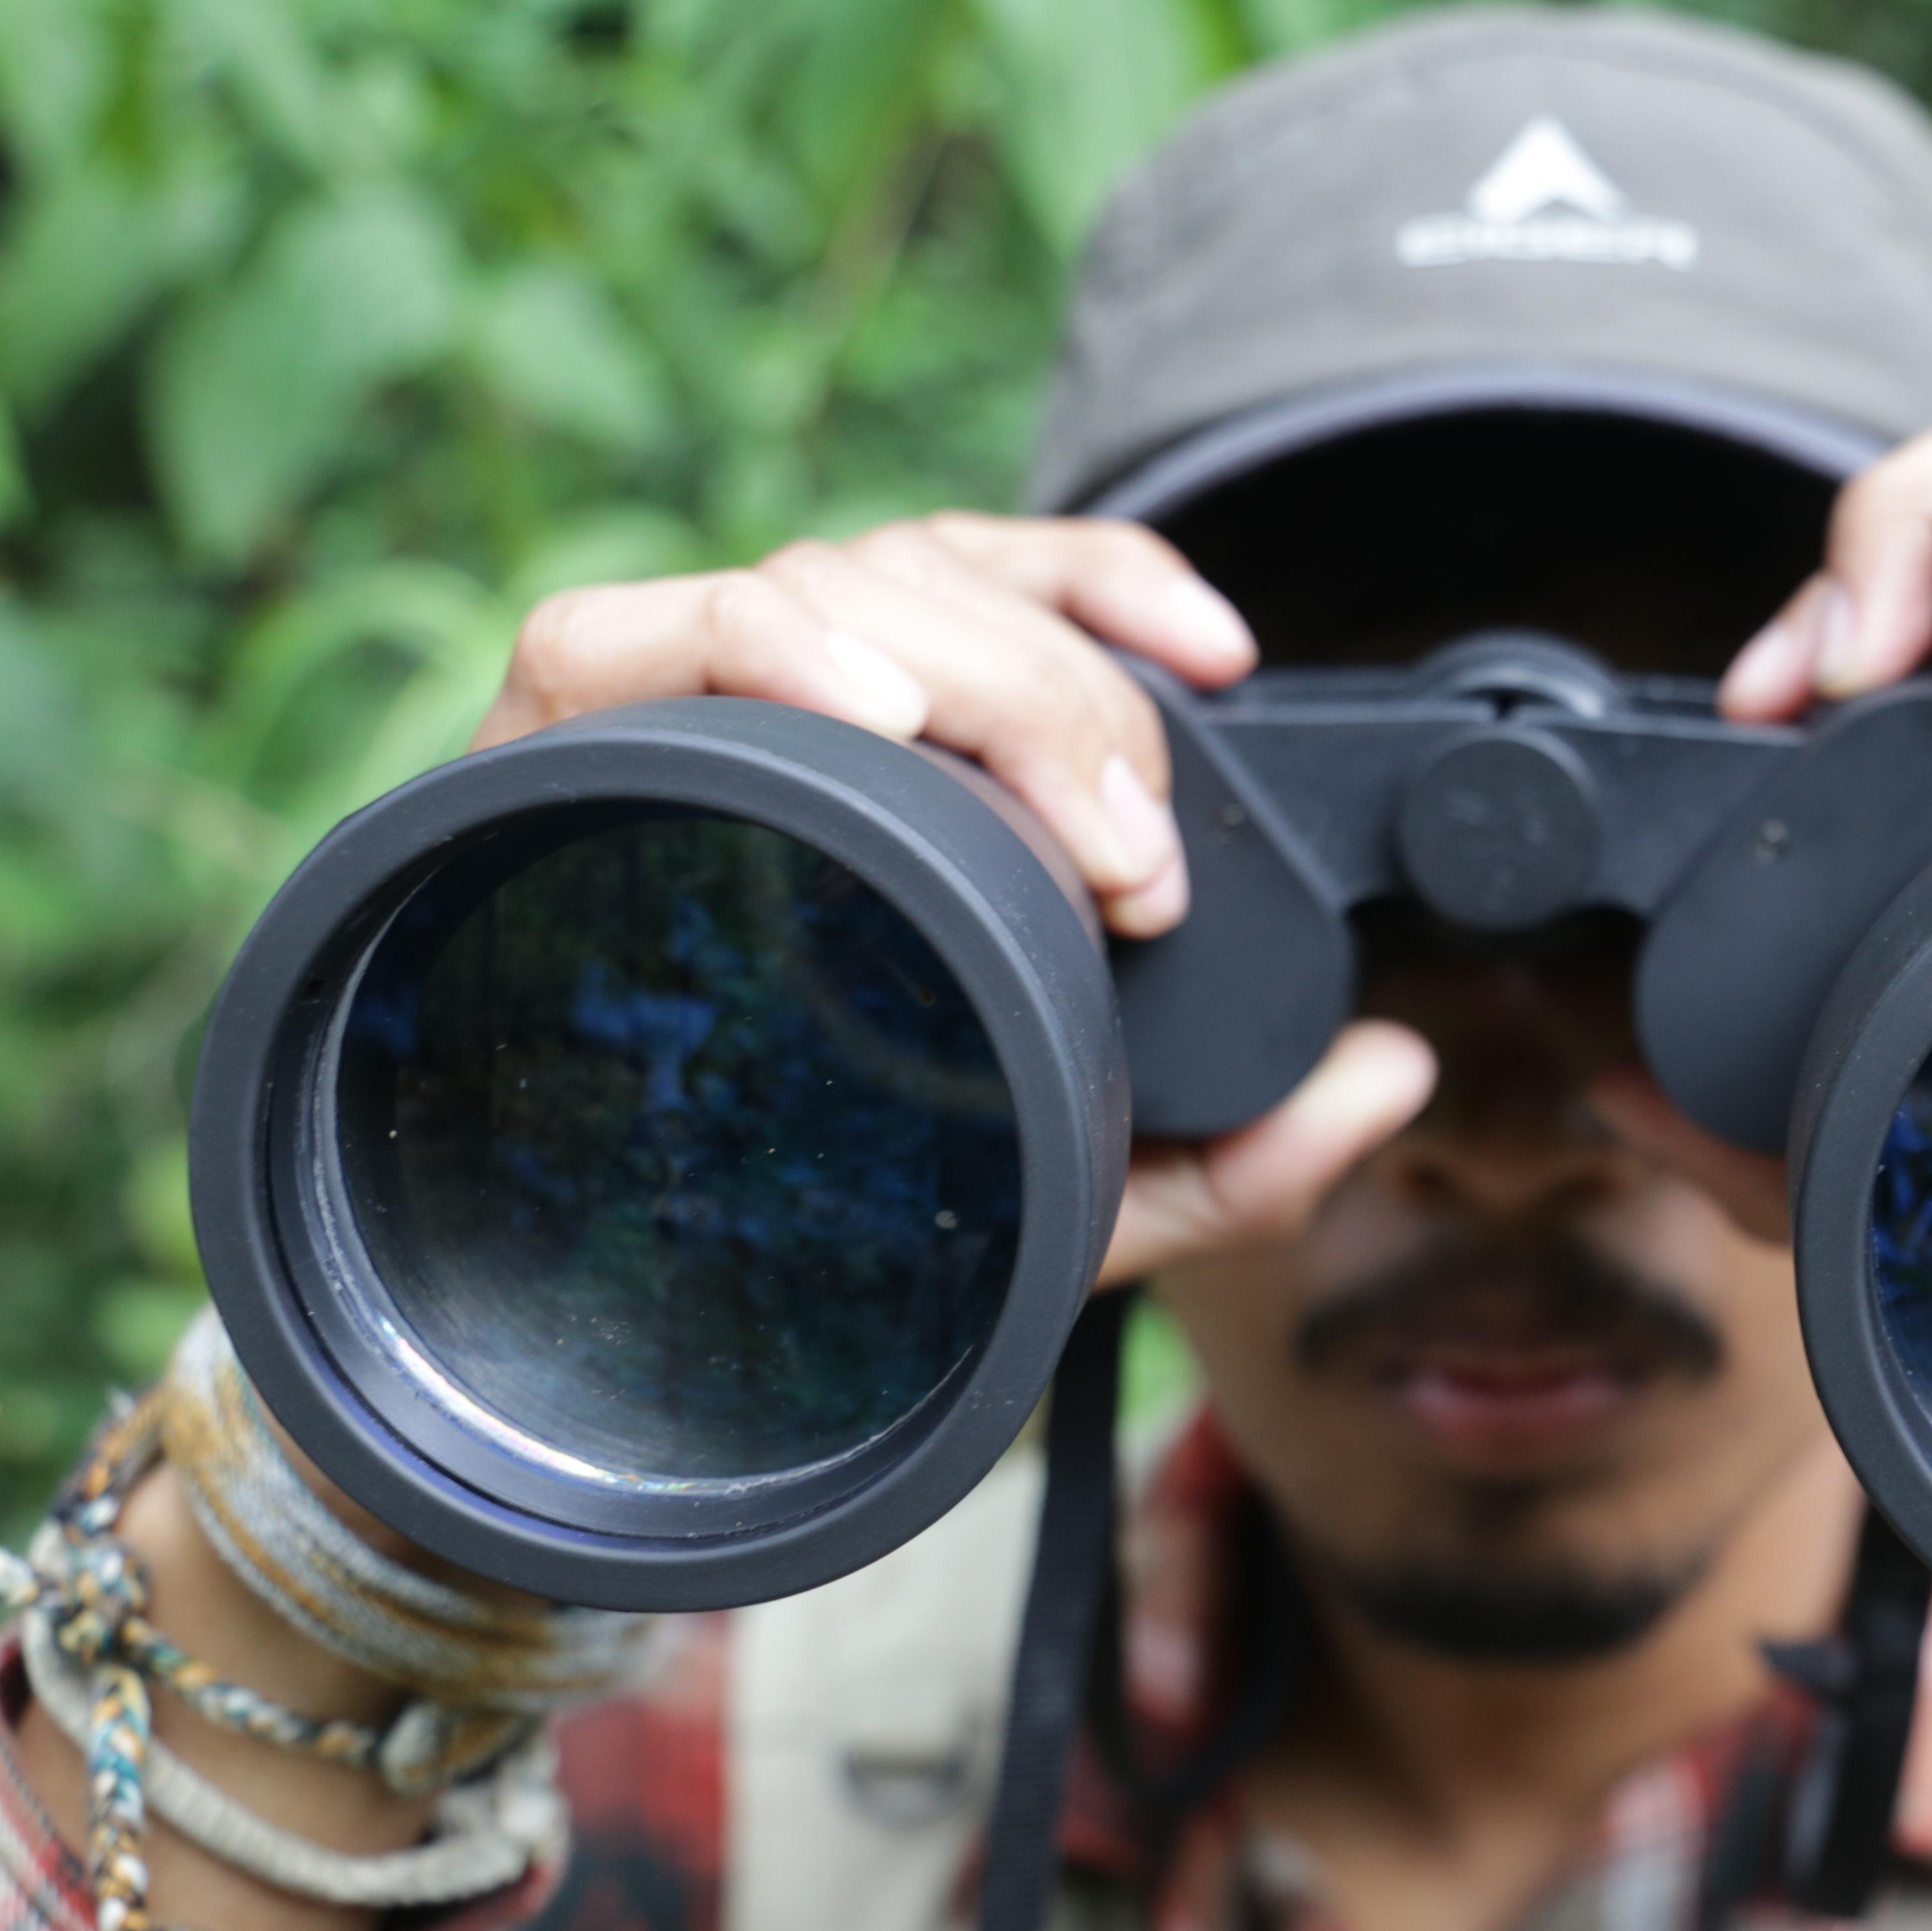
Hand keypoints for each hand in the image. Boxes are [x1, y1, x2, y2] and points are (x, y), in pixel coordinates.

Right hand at [475, 514, 1435, 1291]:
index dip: (1112, 582)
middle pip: (925, 583)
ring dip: (955, 670)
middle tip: (1133, 858)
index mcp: (890, 781)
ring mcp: (650, 741)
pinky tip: (863, 712)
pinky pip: (612, 634)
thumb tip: (1398, 1072)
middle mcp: (776, 733)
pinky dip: (751, 646)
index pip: (997, 589)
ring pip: (809, 582)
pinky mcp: (533, 773)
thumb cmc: (838, 1242)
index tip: (1223, 658)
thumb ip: (1248, 1155)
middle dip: (1066, 692)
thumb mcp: (1078, 1197)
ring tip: (1040, 818)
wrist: (616, 1348)